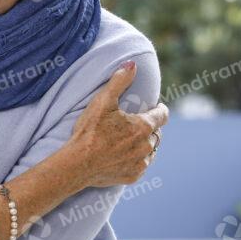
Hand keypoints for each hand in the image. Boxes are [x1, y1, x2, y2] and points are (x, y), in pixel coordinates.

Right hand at [68, 61, 168, 187]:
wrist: (77, 163)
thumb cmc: (89, 131)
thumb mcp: (103, 101)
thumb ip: (119, 81)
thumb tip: (132, 64)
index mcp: (143, 126)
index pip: (162, 115)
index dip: (160, 109)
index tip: (157, 107)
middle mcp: (147, 145)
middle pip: (157, 133)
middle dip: (150, 128)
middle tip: (138, 124)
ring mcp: (141, 162)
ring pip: (151, 151)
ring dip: (145, 144)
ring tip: (132, 140)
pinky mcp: (133, 175)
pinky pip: (141, 165)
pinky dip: (137, 160)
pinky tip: (126, 156)